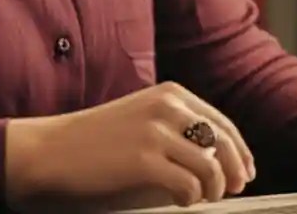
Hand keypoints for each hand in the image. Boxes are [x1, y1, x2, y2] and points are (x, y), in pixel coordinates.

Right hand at [4, 81, 256, 208]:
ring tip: (201, 198)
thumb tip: (217, 159)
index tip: (245, 170)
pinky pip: (189, 185)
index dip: (239, 150)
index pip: (221, 123)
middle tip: (234, 189)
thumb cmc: (94, 141)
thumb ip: (176, 129)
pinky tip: (179, 201)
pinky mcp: (145, 160)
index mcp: (170, 94)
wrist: (51, 150)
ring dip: (213, 188)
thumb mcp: (141, 119)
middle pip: (224, 143)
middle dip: (235, 170)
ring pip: (211, 166)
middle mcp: (168, 107)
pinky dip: (190, 198)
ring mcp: (156, 132)